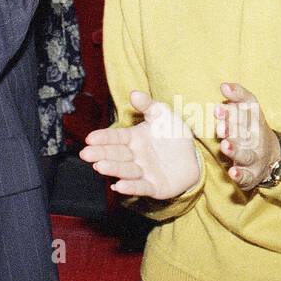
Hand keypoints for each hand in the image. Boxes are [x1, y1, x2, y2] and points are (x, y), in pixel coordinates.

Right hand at [80, 90, 200, 198]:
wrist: (194, 158)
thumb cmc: (174, 135)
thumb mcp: (163, 115)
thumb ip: (148, 105)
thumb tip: (134, 93)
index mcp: (133, 138)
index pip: (116, 137)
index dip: (104, 138)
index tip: (90, 138)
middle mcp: (135, 156)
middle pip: (116, 154)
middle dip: (101, 154)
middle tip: (86, 154)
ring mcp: (143, 172)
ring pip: (126, 170)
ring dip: (113, 169)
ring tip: (99, 166)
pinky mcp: (154, 187)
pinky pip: (141, 187)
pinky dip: (130, 187)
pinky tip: (119, 186)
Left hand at [213, 82, 279, 190]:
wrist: (273, 157)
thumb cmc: (252, 129)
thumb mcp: (250, 110)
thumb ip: (238, 96)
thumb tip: (224, 85)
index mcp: (253, 122)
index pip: (245, 115)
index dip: (232, 112)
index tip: (218, 109)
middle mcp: (254, 140)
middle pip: (244, 134)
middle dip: (232, 129)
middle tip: (220, 126)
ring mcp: (254, 158)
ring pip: (245, 155)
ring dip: (235, 150)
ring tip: (225, 146)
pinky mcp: (252, 175)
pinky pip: (247, 177)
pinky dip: (240, 175)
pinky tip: (233, 172)